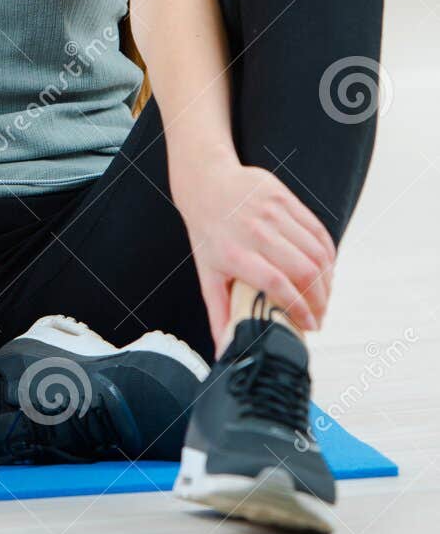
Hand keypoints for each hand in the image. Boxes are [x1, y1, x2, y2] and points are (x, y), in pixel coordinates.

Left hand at [173, 153, 336, 348]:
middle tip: (320, 317)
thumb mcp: (206, 273)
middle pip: (303, 270)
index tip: (310, 326)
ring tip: (324, 299)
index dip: (298, 308)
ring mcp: (272, 212)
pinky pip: (318, 231)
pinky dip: (328, 256)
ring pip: (315, 252)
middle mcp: (254, 231)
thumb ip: (219, 312)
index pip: (276, 284)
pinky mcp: (285, 199)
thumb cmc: (207, 234)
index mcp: (234, 253)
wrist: (205, 183)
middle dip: (319, 301)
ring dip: (327, 281)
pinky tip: (327, 273)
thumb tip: (224, 351)